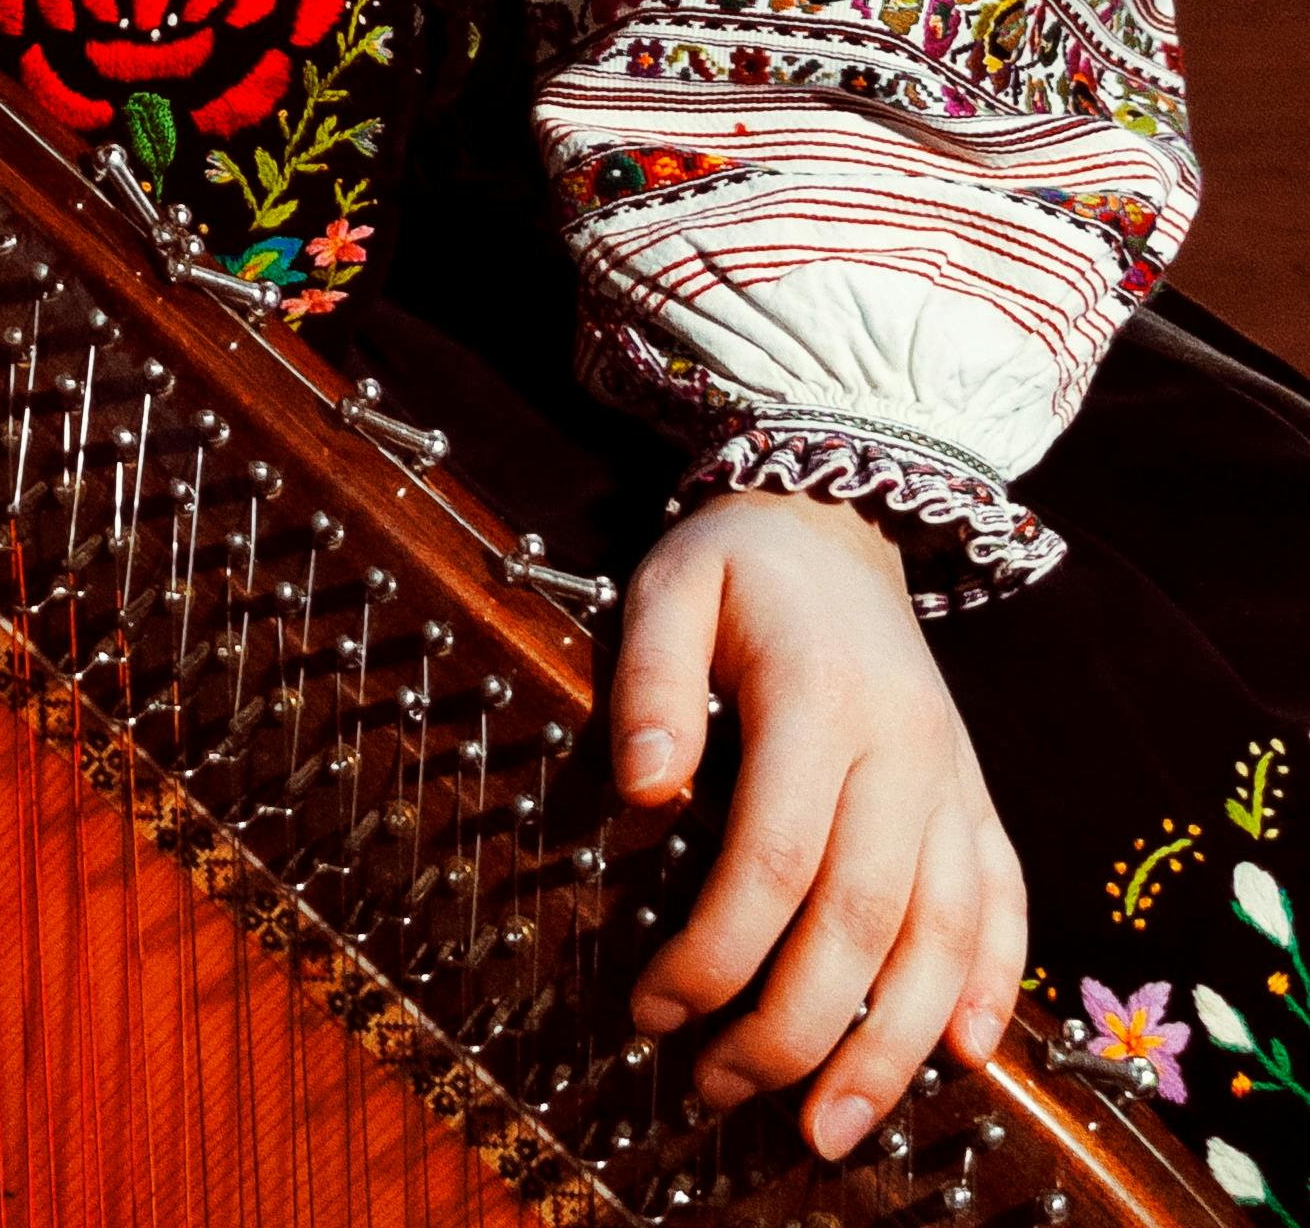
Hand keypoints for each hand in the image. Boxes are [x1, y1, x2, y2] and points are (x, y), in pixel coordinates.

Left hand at [613, 493, 1026, 1158]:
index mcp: (819, 697)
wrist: (836, 520)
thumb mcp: (668, 585)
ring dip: (892, 1046)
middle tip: (718, 1091)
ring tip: (829, 1128)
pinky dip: (993, 982)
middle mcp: (903, 748)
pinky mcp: (976, 794)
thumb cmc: (737, 566)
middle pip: (863, 918)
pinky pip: (1004, 899)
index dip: (717, 952)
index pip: (774, 857)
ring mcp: (951, 776)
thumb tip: (644, 790)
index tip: (654, 1009)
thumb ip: (650, 680)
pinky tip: (962, 1055)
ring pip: (944, 933)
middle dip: (793, 1028)